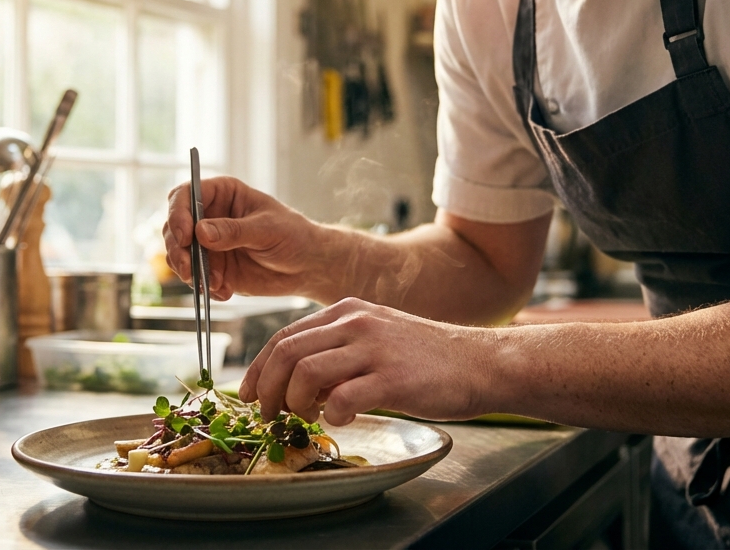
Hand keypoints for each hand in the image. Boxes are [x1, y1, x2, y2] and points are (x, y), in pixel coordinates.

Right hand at [163, 176, 328, 299]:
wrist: (307, 266)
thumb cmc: (293, 235)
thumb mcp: (267, 229)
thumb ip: (234, 231)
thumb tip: (201, 233)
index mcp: (222, 194)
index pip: (185, 195)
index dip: (179, 213)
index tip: (185, 236)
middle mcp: (209, 216)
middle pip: (174, 226)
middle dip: (177, 249)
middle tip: (189, 269)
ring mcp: (208, 243)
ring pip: (178, 254)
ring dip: (189, 272)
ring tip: (214, 284)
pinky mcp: (212, 267)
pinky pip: (195, 277)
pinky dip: (204, 287)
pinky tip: (225, 291)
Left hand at [239, 298, 495, 424]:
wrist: (480, 363)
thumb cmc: (426, 359)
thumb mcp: (375, 337)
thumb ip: (336, 349)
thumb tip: (290, 379)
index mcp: (347, 311)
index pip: (283, 336)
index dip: (257, 370)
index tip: (249, 395)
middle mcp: (357, 322)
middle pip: (286, 353)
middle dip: (266, 390)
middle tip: (269, 414)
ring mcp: (375, 348)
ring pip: (306, 373)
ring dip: (295, 403)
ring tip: (308, 416)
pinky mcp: (394, 378)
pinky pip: (342, 398)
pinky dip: (331, 415)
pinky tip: (343, 419)